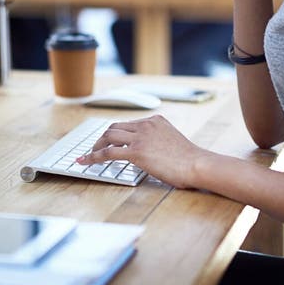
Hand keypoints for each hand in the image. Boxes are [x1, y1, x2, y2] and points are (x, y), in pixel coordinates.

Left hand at [76, 115, 202, 188]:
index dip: (115, 134)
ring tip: (88, 156)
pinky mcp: (137, 151)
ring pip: (109, 136)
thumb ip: (157, 140)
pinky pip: (109, 152)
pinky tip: (86, 162)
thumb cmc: (189, 159)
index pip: (127, 124)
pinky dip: (94, 157)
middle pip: (114, 127)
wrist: (197, 164)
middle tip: (94, 149)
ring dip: (95, 146)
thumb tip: (147, 152)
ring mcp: (140, 137)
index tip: (107, 141)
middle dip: (101, 138)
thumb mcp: (171, 141)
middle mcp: (145, 124)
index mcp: (154, 120)